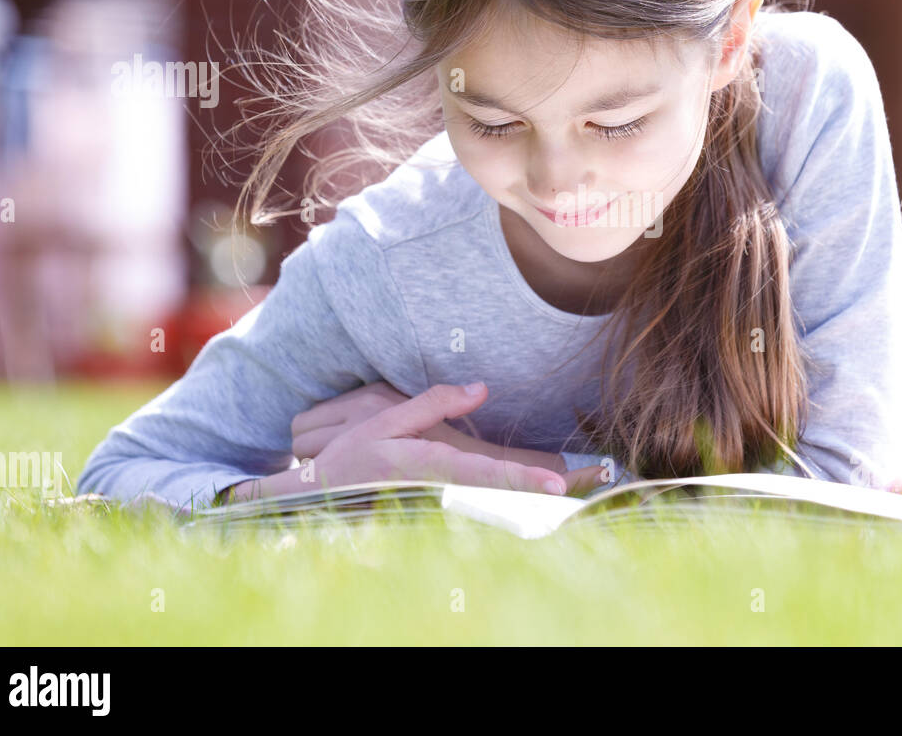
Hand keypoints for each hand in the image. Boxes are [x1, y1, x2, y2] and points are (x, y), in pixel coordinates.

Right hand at [307, 383, 570, 493]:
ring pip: (494, 506)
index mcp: (432, 466)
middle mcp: (441, 490)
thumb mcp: (385, 418)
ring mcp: (440, 506)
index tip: (556, 486)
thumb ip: (433, 404)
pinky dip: (504, 504)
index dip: (523, 479)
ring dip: (527, 501)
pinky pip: (478, 509)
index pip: (487, 474)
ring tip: (566, 493)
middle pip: (502, 496)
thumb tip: (479, 388)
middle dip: (540, 494)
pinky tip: (528, 500)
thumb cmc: (350, 458)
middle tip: (585, 486)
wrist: (316, 498)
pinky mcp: (437, 513)